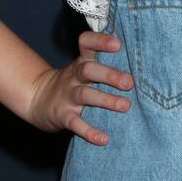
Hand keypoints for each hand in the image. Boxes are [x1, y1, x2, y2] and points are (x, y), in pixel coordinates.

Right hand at [26, 31, 134, 145]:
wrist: (38, 99)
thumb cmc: (74, 82)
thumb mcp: (84, 67)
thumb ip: (106, 63)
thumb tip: (143, 61)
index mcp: (82, 61)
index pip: (87, 43)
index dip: (100, 41)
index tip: (117, 43)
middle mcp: (75, 76)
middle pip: (88, 69)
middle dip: (109, 75)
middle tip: (130, 82)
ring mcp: (68, 96)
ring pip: (85, 95)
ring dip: (106, 100)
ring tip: (125, 106)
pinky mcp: (63, 116)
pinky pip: (76, 123)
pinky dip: (89, 132)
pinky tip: (103, 139)